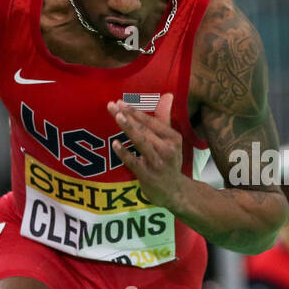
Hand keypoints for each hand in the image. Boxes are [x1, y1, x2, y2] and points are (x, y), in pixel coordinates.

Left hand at [107, 93, 185, 209]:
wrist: (175, 192)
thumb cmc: (169, 163)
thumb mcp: (172, 141)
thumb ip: (165, 118)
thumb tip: (168, 95)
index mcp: (173, 138)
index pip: (152, 121)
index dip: (135, 111)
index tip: (120, 102)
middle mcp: (167, 149)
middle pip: (144, 129)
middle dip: (128, 116)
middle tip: (112, 105)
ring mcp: (157, 163)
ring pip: (141, 142)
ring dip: (129, 128)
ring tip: (117, 116)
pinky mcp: (148, 175)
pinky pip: (134, 162)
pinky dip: (124, 153)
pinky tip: (115, 144)